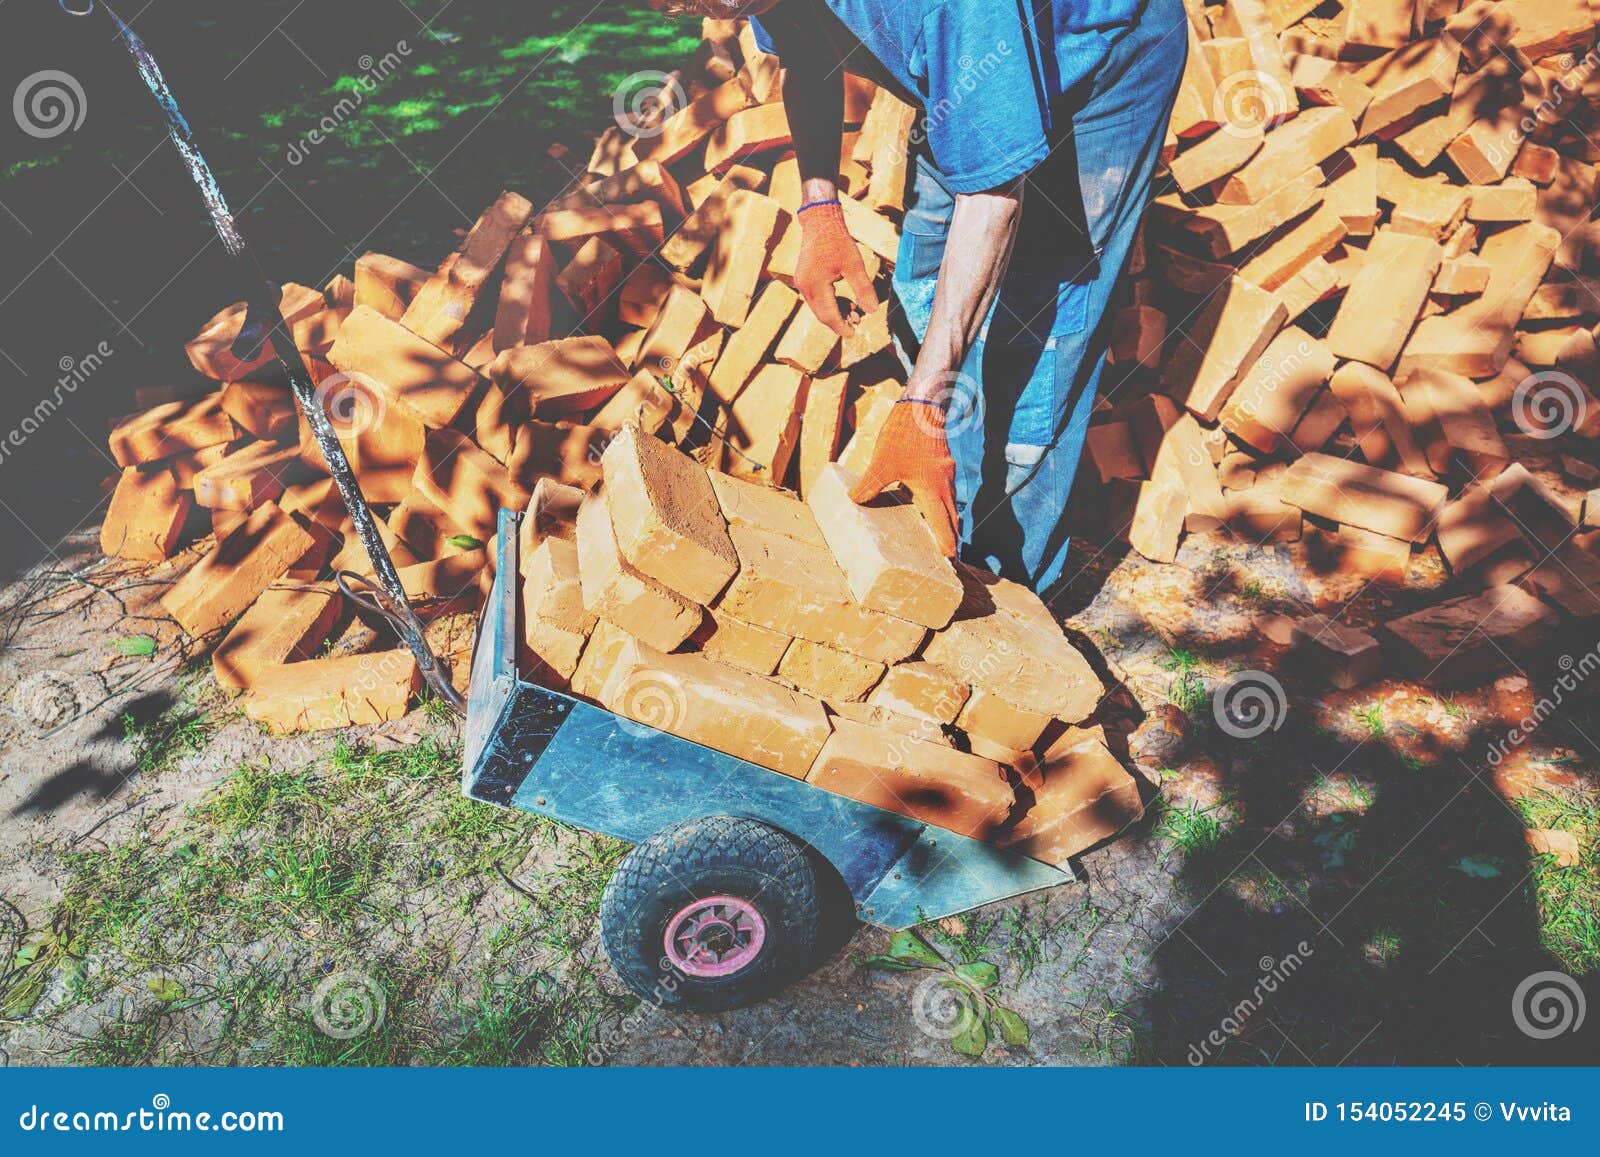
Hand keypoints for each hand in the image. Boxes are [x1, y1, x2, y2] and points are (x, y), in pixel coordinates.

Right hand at [794, 201, 881, 337]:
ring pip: (818, 308)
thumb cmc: (838, 241)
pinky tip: (844, 302)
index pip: (829, 315)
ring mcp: (802, 283)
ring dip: (834, 314)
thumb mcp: (855, 265)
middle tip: (856, 325)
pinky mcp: (804, 279)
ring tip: (854, 313)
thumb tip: (872, 311)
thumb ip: (863, 289)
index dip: (841, 327)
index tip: (853, 335)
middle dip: (838, 322)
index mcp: (816, 285)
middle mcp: (805, 287)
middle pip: (821, 315)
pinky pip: (816, 299)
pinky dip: (829, 304)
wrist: (820, 221)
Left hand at [849, 399, 959, 557]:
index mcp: (933, 489)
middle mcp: (945, 483)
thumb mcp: (883, 461)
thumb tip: (856, 500)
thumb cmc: (906, 433)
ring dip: (946, 519)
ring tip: (938, 533)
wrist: (923, 404)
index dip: (945, 541)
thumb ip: (870, 484)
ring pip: (949, 502)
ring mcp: (945, 472)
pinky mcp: (941, 462)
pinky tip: (923, 501)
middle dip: (950, 535)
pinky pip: (943, 489)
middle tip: (947, 554)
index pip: (942, 522)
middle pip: (951, 516)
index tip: (949, 557)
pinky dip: (939, 501)